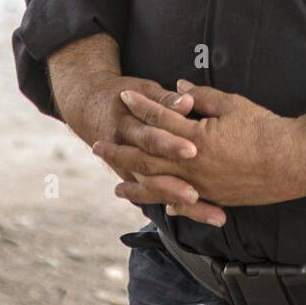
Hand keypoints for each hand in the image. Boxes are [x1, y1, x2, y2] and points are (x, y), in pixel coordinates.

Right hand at [57, 69, 227, 228]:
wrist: (91, 107)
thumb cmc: (126, 95)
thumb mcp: (143, 90)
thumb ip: (165, 99)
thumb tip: (186, 102)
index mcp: (128, 126)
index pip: (151, 138)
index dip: (170, 144)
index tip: (193, 151)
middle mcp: (126, 152)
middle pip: (152, 173)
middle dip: (175, 186)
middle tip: (197, 195)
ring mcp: (129, 170)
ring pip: (156, 192)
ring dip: (186, 205)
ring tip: (214, 215)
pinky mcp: (136, 180)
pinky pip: (158, 198)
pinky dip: (178, 207)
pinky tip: (202, 215)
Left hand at [94, 83, 302, 218]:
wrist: (294, 160)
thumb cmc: (266, 128)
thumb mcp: (233, 104)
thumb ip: (204, 96)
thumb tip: (180, 88)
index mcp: (196, 136)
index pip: (160, 118)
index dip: (141, 105)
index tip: (124, 96)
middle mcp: (194, 163)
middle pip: (148, 156)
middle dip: (121, 151)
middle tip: (97, 147)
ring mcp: (203, 184)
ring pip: (160, 186)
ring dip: (135, 186)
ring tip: (116, 186)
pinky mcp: (216, 196)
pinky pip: (185, 202)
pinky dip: (168, 202)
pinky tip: (157, 203)